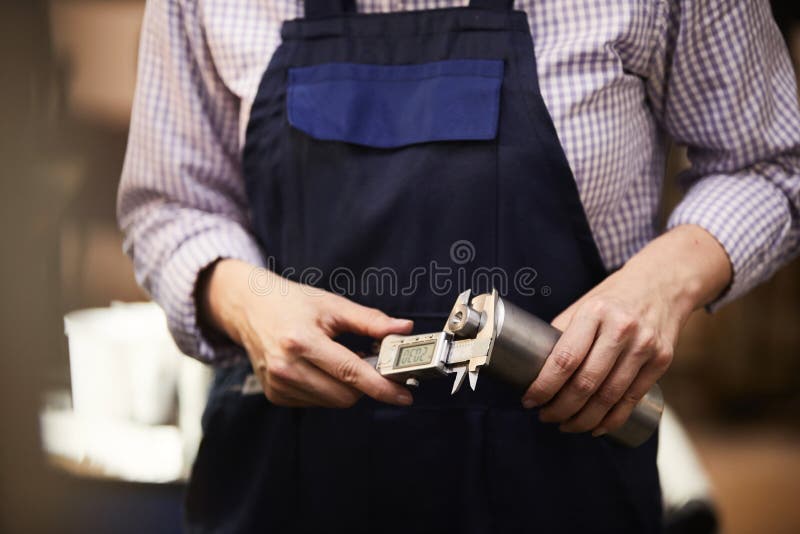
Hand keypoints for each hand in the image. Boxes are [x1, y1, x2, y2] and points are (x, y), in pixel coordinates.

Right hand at [199, 259, 414, 407]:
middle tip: (371, 362)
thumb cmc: (293, 302)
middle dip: (366, 384)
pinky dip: (327, 389)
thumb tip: (404, 328)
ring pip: (332, 402)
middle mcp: (286, 367)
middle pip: (345, 395)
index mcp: (301, 340)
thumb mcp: (333, 304)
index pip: (350, 371)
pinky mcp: (275, 394)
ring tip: (342, 360)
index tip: (404, 395)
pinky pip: (316, 402)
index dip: (381, 386)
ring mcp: (278, 384)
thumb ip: (370, 320)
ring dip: (347, 387)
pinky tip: (321, 368)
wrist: (250, 307)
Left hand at [522, 225, 731, 435]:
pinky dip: (611, 419)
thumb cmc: (613, 298)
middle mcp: (622, 329)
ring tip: (565, 425)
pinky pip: (632, 399)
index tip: (530, 400)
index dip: (544, 386)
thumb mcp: (584, 305)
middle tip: (545, 416)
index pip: (564, 359)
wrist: (663, 284)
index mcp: (595, 312)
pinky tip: (594, 427)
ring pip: (609, 397)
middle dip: (560, 408)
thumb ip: (562, 334)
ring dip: (583, 419)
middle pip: (586, 383)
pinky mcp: (662, 360)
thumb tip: (533, 368)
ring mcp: (645, 346)